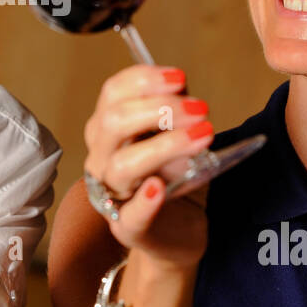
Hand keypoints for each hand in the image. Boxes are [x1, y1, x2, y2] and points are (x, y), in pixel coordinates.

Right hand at [83, 65, 214, 270]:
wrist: (181, 228)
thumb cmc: (177, 176)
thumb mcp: (177, 136)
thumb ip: (177, 115)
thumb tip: (186, 98)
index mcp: (109, 130)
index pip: (113, 94)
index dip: (144, 80)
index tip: (180, 78)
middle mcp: (102, 159)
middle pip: (113, 123)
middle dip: (160, 108)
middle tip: (201, 109)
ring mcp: (113, 195)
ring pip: (121, 166)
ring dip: (165, 146)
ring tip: (203, 136)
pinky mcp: (130, 229)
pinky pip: (131, 217)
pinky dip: (144, 202)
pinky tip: (158, 187)